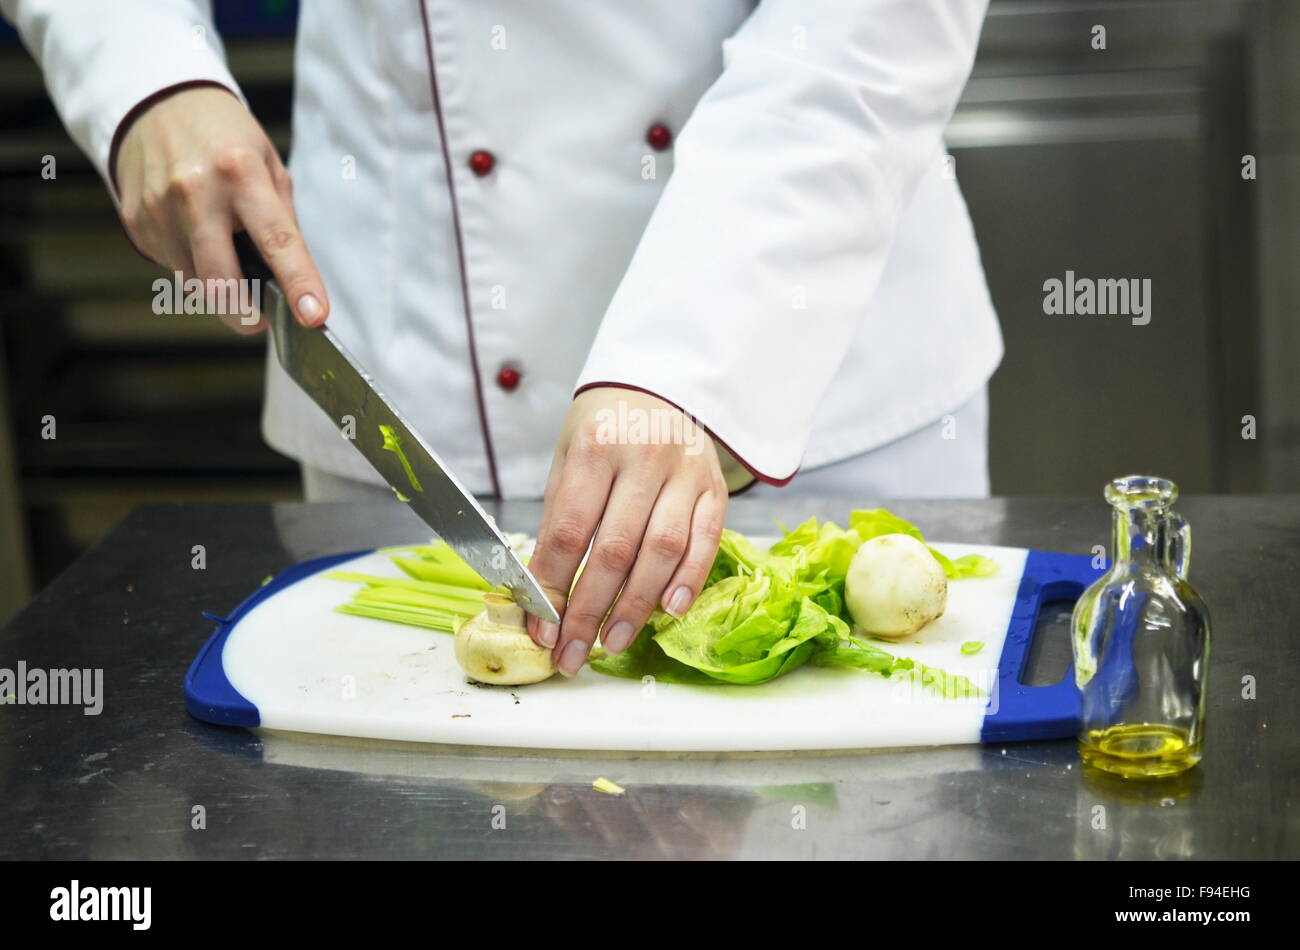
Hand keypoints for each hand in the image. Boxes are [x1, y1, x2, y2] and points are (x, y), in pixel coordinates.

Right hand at [113, 85, 327, 332]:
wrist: (158, 104)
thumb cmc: (226, 139)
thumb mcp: (269, 165)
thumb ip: (283, 221)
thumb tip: (293, 281)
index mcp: (241, 173)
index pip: (276, 240)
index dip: (298, 283)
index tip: (313, 316)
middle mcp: (196, 192)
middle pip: (221, 281)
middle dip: (244, 314)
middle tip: (259, 317)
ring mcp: (160, 209)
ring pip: (196, 282)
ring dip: (219, 285)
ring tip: (225, 250)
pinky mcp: (136, 221)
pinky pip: (174, 267)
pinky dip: (193, 265)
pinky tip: (196, 233)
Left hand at [526, 387, 728, 674]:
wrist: (654, 387)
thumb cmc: (601, 430)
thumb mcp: (566, 460)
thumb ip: (558, 520)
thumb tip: (539, 593)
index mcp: (596, 447)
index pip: (570, 531)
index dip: (553, 587)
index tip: (541, 628)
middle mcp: (644, 457)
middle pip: (616, 550)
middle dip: (590, 611)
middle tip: (572, 654)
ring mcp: (685, 471)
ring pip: (663, 551)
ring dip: (636, 606)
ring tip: (612, 642)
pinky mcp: (715, 486)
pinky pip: (707, 540)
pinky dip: (689, 579)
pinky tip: (670, 610)